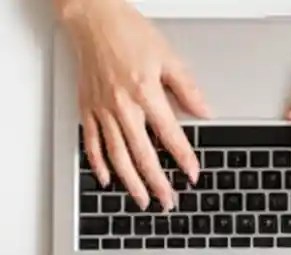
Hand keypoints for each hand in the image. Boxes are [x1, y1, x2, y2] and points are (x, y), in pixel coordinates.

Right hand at [57, 0, 210, 209]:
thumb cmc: (128, 33)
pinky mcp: (86, 109)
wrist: (93, 19)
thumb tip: (204, 111)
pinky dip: (98, 164)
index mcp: (145, 92)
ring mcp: (101, 110)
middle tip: (167, 201)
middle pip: (141, 154)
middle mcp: (122, 105)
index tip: (192, 174)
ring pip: (117, 156)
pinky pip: (91, 143)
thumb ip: (187, 88)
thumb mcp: (168, 57)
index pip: (169, 135)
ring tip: (142, 200)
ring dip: (130, 182)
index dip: (183, 158)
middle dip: (156, 182)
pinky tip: (107, 179)